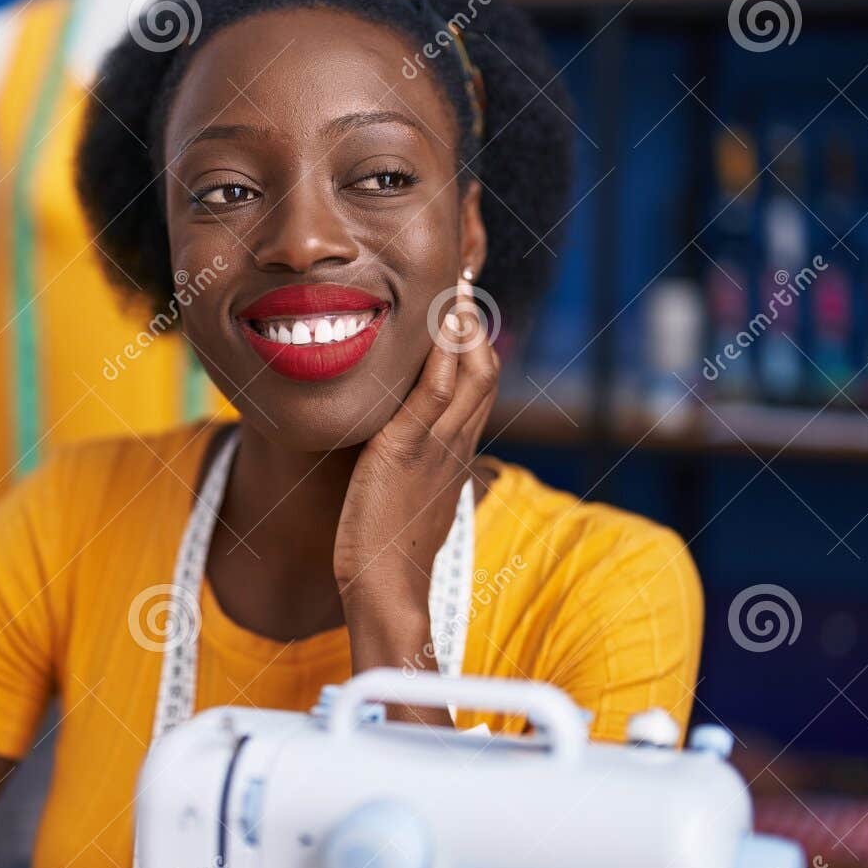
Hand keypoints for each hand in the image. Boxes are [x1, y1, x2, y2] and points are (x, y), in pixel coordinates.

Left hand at [334, 292, 499, 675]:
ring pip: (469, 371)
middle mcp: (455, 443)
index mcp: (455, 452)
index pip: (477, 386)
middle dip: (474, 322)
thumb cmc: (386, 550)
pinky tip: (435, 323)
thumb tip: (391, 444)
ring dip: (462, 325)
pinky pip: (435, 390)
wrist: (384, 586)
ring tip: (452, 286)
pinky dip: (441, 352)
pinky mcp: (408, 450)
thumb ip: (407, 463)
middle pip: (483, 368)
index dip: (474, 345)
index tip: (461, 310)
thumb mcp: (406, 495)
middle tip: (461, 281)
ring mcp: (437, 445)